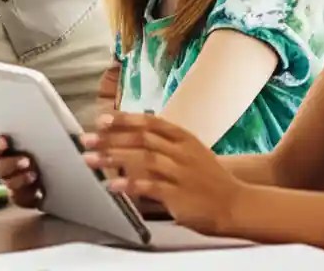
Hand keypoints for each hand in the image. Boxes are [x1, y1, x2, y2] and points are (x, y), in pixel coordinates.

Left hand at [83, 112, 245, 234]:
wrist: (237, 205)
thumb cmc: (208, 179)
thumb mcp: (189, 152)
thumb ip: (162, 143)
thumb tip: (126, 136)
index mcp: (183, 138)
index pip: (150, 122)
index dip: (124, 119)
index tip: (101, 119)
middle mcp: (182, 152)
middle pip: (141, 139)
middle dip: (110, 138)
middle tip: (86, 139)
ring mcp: (181, 173)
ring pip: (143, 159)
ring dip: (113, 158)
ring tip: (90, 160)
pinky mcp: (180, 195)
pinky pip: (151, 187)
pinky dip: (130, 184)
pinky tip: (113, 185)